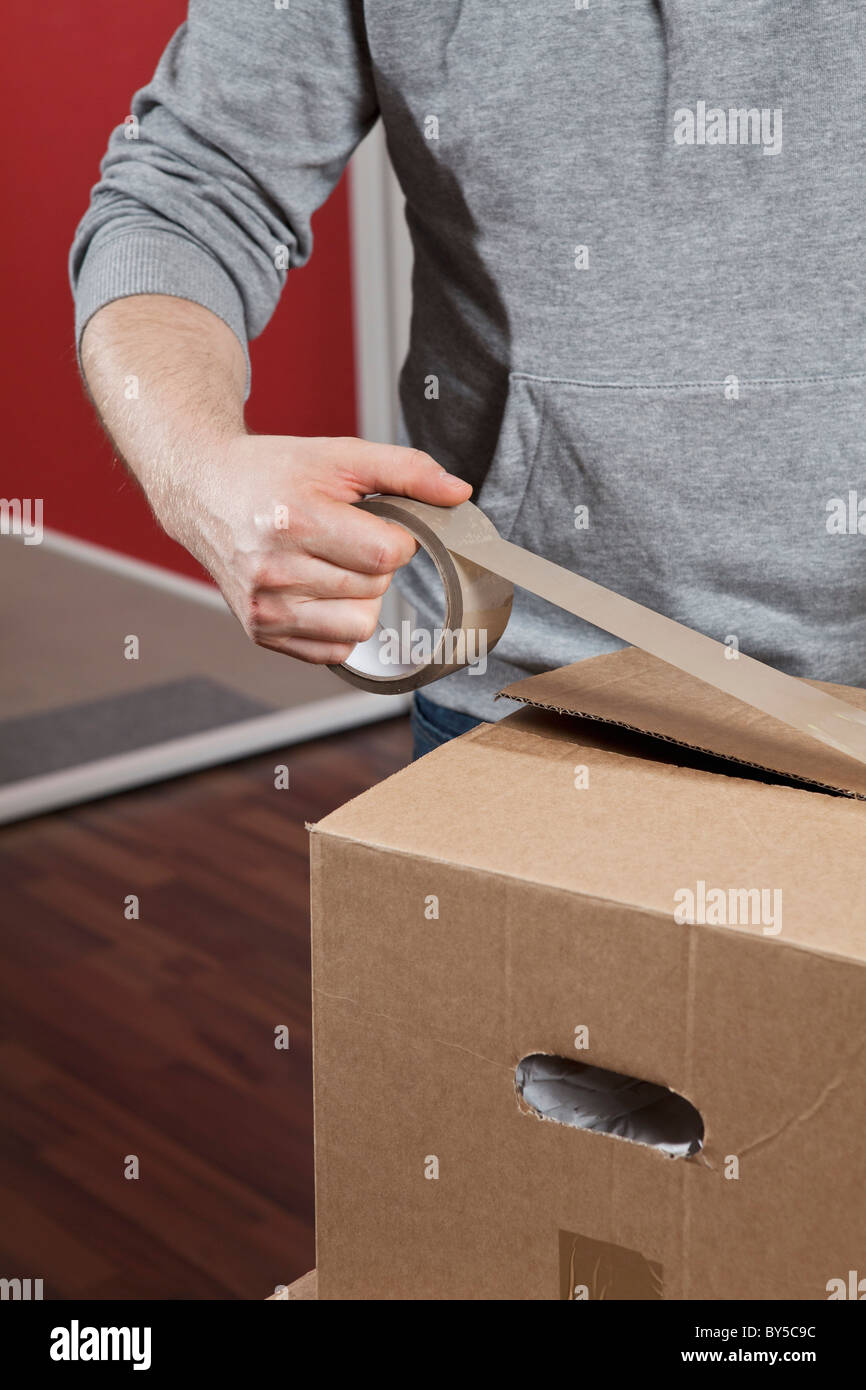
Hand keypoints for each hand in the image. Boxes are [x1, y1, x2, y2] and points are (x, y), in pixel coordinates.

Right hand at [162, 434, 471, 663]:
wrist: (204, 490)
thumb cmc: (273, 472)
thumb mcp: (340, 455)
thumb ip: (406, 470)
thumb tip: (459, 493)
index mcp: (296, 519)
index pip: (388, 554)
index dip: (395, 537)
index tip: (372, 521)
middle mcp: (274, 569)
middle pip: (376, 590)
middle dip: (372, 563)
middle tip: (339, 536)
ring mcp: (265, 607)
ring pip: (361, 625)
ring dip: (358, 597)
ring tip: (325, 562)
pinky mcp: (260, 632)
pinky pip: (335, 650)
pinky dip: (336, 624)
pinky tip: (312, 589)